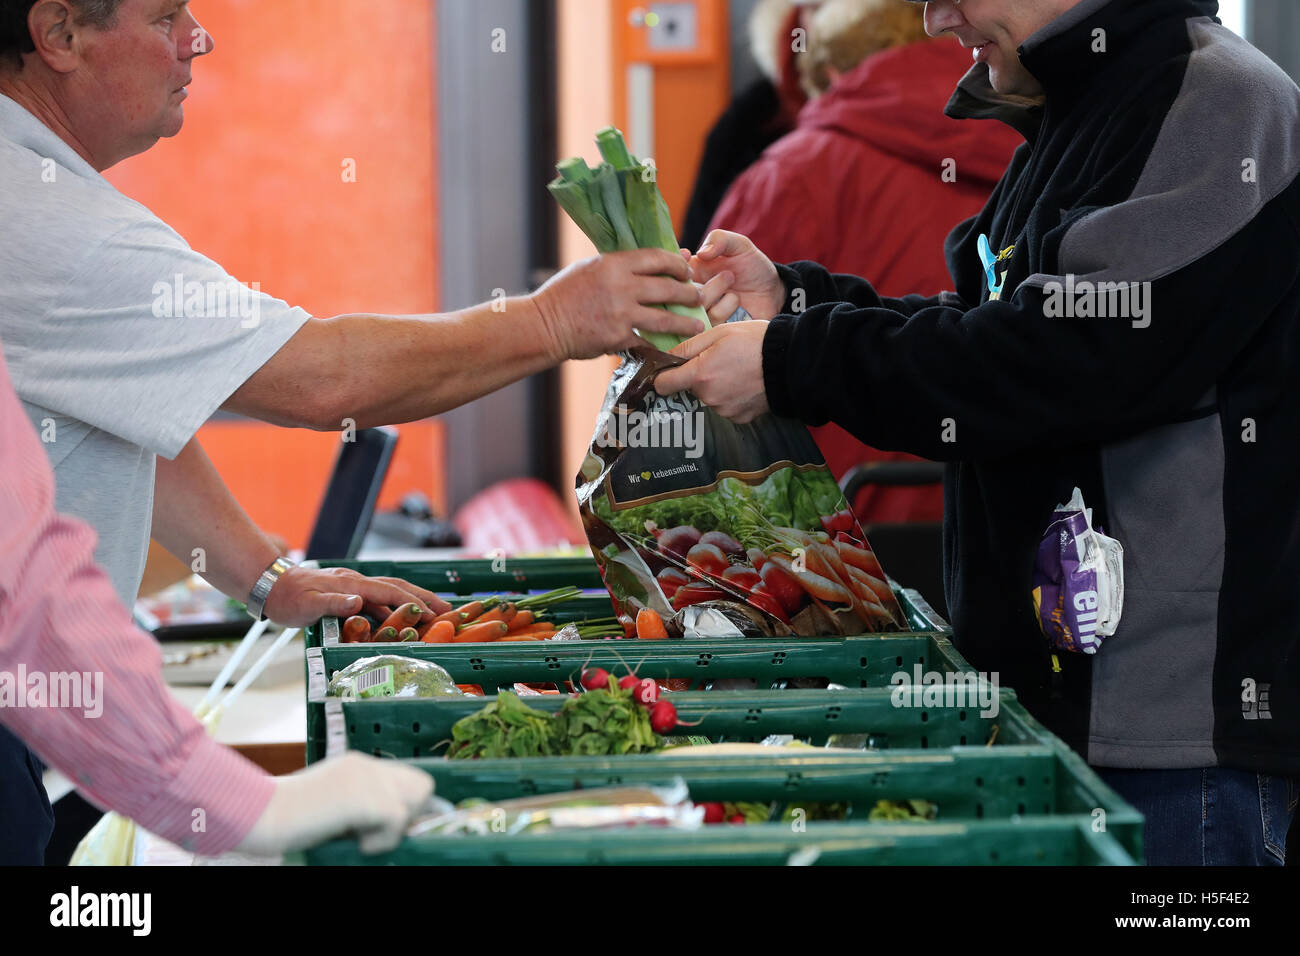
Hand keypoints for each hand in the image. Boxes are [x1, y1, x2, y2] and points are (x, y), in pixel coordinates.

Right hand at [236, 752, 433, 855]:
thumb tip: (396, 824)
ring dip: (395, 826)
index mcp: (357, 765)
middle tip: (375, 834)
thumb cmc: (286, 819)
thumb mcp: (332, 804)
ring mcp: (367, 779)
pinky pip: (397, 821)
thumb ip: (360, 806)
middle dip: (409, 813)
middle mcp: (367, 765)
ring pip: (415, 801)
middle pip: (422, 784)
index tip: (387, 828)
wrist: (258, 814)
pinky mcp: (364, 799)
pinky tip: (353, 843)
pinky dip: (381, 840)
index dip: (407, 805)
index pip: (409, 778)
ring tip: (360, 837)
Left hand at [261, 565, 449, 626]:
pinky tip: (400, 618)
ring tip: (432, 614)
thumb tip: (360, 602)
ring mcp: (353, 587)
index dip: (415, 601)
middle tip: (447, 609)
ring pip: (390, 592)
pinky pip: (377, 599)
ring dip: (412, 602)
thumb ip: (334, 603)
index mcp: (351, 584)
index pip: (390, 591)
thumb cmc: (286, 597)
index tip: (436, 611)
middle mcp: (356, 582)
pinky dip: (394, 607)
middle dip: (424, 597)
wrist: (269, 585)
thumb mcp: (307, 605)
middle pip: (397, 587)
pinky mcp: (348, 593)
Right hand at [531, 248, 705, 359]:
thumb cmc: (565, 294)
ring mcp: (620, 314)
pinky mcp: (618, 338)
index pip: (657, 258)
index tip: (686, 270)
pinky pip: (647, 341)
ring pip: (665, 318)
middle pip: (668, 288)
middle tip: (699, 297)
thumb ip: (619, 265)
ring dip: (685, 322)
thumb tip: (648, 263)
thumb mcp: (590, 268)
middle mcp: (620, 287)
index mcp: (614, 264)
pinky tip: (674, 346)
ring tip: (698, 324)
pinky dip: (662, 344)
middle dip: (689, 293)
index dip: (677, 264)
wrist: (544, 325)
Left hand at [653, 321, 771, 422]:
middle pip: (690, 389)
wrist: (791, 362)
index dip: (663, 376)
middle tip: (720, 360)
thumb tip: (667, 356)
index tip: (669, 371)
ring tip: (737, 370)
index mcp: (700, 375)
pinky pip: (726, 407)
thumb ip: (689, 346)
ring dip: (717, 386)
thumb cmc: (756, 342)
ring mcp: (725, 410)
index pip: (664, 385)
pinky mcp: (740, 418)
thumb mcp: (719, 333)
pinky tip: (746, 383)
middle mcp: (709, 397)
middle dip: (699, 376)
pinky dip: (732, 396)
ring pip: (709, 397)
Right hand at [686, 230, 784, 321]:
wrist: (773, 293)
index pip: (668, 269)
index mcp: (690, 271)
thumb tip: (701, 253)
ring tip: (735, 291)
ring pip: (693, 309)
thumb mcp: (740, 246)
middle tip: (729, 276)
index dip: (678, 267)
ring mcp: (698, 313)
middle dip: (705, 285)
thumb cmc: (753, 266)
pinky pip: (707, 324)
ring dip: (718, 296)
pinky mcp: (710, 329)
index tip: (698, 261)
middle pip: (678, 293)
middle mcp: (689, 293)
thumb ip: (720, 240)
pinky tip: (737, 305)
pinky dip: (725, 311)